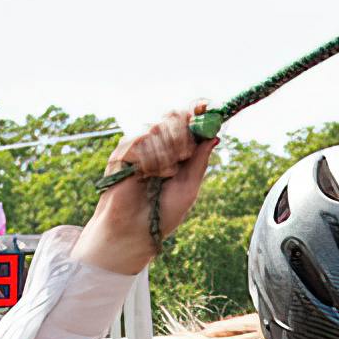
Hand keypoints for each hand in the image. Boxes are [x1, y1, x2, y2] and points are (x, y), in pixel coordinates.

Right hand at [84, 104, 212, 270]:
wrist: (136, 231)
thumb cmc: (163, 213)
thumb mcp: (190, 187)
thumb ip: (200, 161)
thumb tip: (215, 135)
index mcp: (176, 149)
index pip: (187, 119)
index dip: (197, 109)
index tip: (207, 107)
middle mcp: (158, 143)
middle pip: (173, 116)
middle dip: (183, 133)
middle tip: (185, 155)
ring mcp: (139, 146)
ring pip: (157, 127)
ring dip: (168, 151)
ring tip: (166, 175)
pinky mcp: (122, 152)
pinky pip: (141, 140)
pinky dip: (151, 158)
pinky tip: (150, 176)